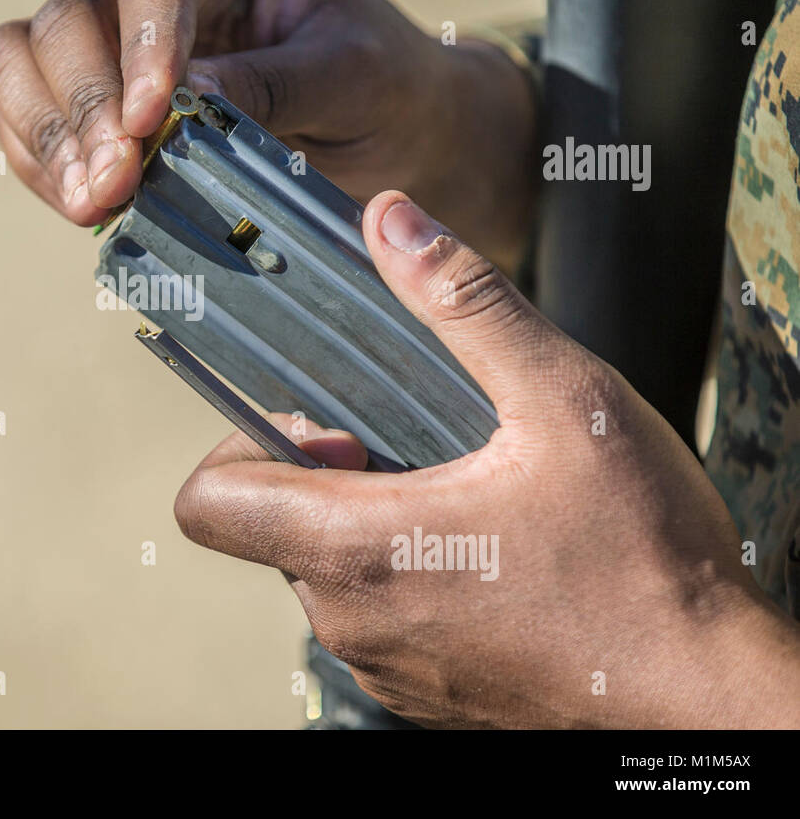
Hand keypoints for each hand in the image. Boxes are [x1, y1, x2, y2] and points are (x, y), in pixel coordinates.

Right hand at [0, 0, 537, 269]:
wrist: (380, 127)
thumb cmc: (377, 82)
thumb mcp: (350, 76)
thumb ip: (274, 82)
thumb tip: (186, 100)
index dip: (141, 47)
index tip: (150, 119)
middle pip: (66, 21)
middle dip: (84, 107)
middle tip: (116, 181)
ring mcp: (104, 39)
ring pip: (20, 63)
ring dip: (48, 138)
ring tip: (94, 201)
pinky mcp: (87, 102)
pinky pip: (28, 124)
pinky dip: (45, 167)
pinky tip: (85, 206)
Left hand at [174, 190, 799, 727]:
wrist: (711, 698)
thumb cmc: (643, 561)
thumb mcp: (561, 399)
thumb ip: (465, 303)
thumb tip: (389, 222)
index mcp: (356, 547)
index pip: (209, 503)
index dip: (244, 446)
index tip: (330, 424)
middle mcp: (349, 619)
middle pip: (276, 525)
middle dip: (329, 471)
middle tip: (422, 444)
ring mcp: (384, 666)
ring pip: (331, 570)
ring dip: (375, 520)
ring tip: (470, 494)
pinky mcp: (423, 694)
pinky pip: (379, 616)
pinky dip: (410, 575)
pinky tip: (494, 550)